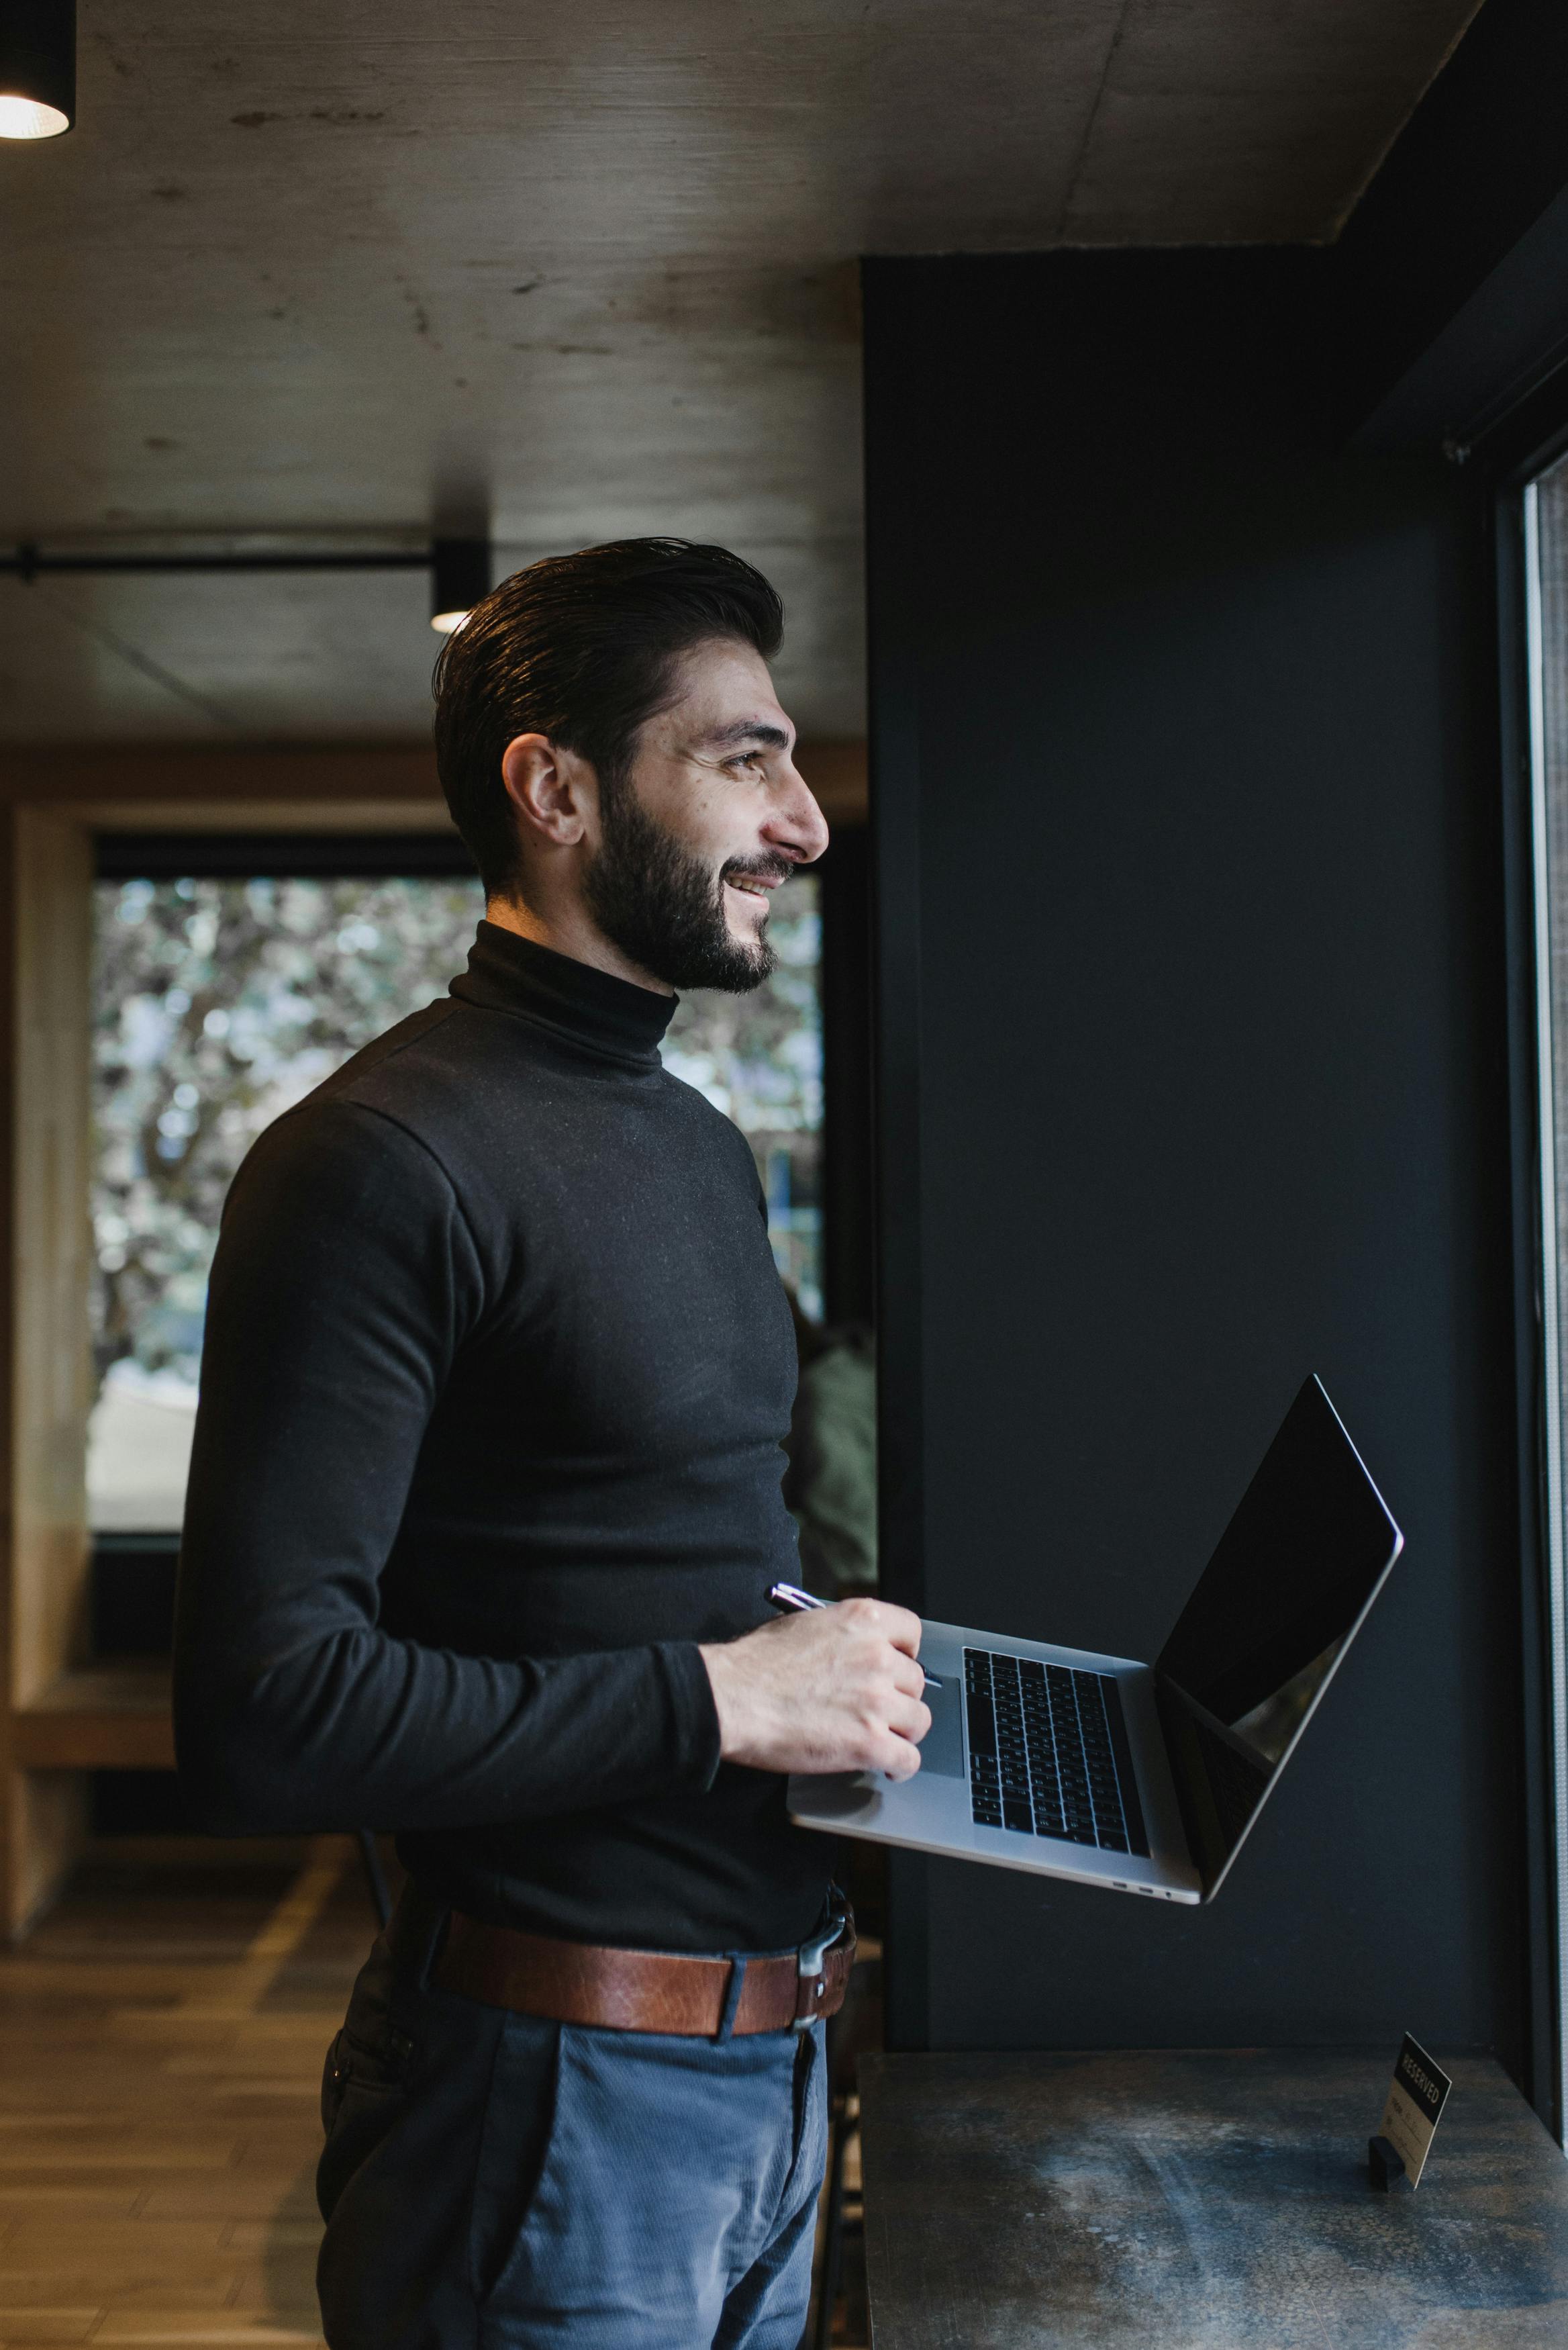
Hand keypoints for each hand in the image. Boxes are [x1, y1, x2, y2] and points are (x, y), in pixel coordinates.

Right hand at [699, 1599, 930, 1779]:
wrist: (732, 1699)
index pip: (912, 1632)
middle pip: (916, 1681)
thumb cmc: (754, 1664)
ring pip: (919, 1721)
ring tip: (884, 1738)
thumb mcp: (802, 1625)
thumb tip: (853, 1651)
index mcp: (862, 1621)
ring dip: (902, 1731)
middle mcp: (877, 1657)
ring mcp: (877, 1701)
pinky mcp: (870, 1743)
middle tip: (879, 1709)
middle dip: (899, 1696)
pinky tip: (887, 1766)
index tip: (896, 1667)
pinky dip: (900, 1766)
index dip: (905, 1654)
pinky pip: (908, 1760)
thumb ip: (841, 1636)